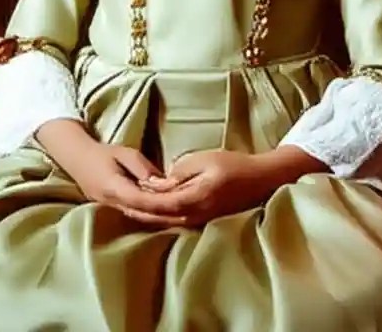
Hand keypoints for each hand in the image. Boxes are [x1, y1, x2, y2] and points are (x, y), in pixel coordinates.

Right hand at [56, 139, 188, 226]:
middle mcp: (112, 202)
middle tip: (188, 215)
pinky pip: (136, 215)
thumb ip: (143, 169)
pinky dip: (151, 216)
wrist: (77, 158)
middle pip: (143, 214)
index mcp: (114, 187)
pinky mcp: (114, 209)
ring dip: (160, 219)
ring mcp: (111, 208)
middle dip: (165, 217)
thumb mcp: (125, 153)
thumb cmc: (103, 152)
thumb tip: (162, 182)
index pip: (141, 200)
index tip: (180, 203)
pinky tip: (166, 216)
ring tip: (182, 218)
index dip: (161, 204)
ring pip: (140, 218)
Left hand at [136, 150, 279, 226]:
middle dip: (141, 212)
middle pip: (162, 218)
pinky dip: (163, 218)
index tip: (125, 194)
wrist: (260, 180)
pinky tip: (154, 213)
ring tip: (131, 210)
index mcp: (196, 197)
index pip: (162, 203)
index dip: (143, 200)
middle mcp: (197, 214)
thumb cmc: (234, 165)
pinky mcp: (206, 219)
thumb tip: (160, 182)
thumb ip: (180, 172)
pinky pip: (179, 222)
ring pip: (170, 223)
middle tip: (121, 206)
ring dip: (150, 217)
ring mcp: (202, 219)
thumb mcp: (205, 160)